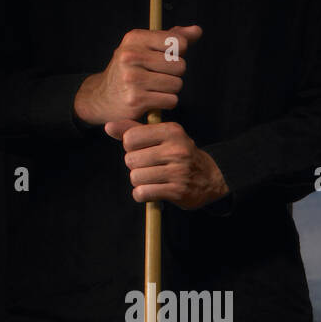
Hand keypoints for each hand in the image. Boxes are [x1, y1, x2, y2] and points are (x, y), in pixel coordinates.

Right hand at [74, 26, 203, 124]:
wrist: (103, 96)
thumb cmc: (132, 69)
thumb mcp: (146, 47)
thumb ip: (172, 38)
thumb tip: (197, 30)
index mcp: (135, 38)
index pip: (178, 42)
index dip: (178, 53)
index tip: (165, 57)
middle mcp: (131, 55)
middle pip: (180, 65)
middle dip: (175, 73)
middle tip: (158, 75)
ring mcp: (132, 78)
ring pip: (177, 84)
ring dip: (170, 89)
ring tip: (154, 88)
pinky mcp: (136, 99)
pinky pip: (171, 100)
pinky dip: (166, 102)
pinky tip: (152, 99)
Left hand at [105, 120, 228, 209]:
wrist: (212, 177)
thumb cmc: (181, 154)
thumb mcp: (162, 136)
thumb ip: (135, 129)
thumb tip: (108, 127)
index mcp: (171, 132)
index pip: (130, 138)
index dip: (131, 146)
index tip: (142, 150)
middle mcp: (176, 151)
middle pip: (131, 159)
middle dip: (135, 165)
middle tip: (149, 167)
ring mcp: (178, 172)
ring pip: (136, 177)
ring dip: (139, 181)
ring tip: (152, 179)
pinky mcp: (177, 191)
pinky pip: (143, 193)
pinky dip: (142, 194)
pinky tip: (151, 191)